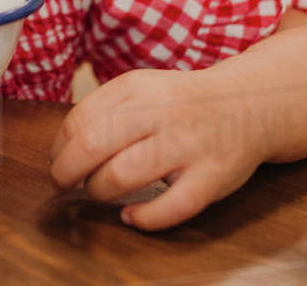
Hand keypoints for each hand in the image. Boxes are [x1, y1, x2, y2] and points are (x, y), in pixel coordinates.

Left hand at [49, 68, 264, 230]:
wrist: (250, 104)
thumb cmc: (180, 103)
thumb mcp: (141, 88)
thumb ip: (104, 111)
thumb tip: (61, 149)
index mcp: (136, 88)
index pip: (78, 120)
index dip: (58, 148)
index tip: (57, 161)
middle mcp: (160, 113)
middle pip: (92, 146)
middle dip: (66, 172)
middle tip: (63, 184)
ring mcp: (187, 145)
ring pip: (123, 176)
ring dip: (99, 191)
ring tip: (99, 192)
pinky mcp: (211, 177)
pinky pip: (170, 207)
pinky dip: (143, 218)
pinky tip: (131, 215)